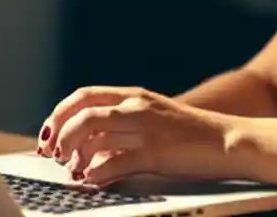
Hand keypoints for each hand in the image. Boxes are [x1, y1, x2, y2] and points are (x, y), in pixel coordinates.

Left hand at [38, 86, 239, 185]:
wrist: (227, 140)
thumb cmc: (189, 134)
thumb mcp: (153, 117)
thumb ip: (123, 124)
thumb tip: (86, 143)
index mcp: (133, 95)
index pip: (83, 96)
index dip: (59, 114)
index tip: (48, 134)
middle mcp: (137, 106)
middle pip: (82, 112)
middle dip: (59, 133)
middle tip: (53, 154)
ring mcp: (146, 128)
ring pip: (93, 134)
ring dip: (74, 153)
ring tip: (73, 169)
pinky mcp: (155, 153)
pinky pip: (115, 162)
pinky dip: (96, 173)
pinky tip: (91, 181)